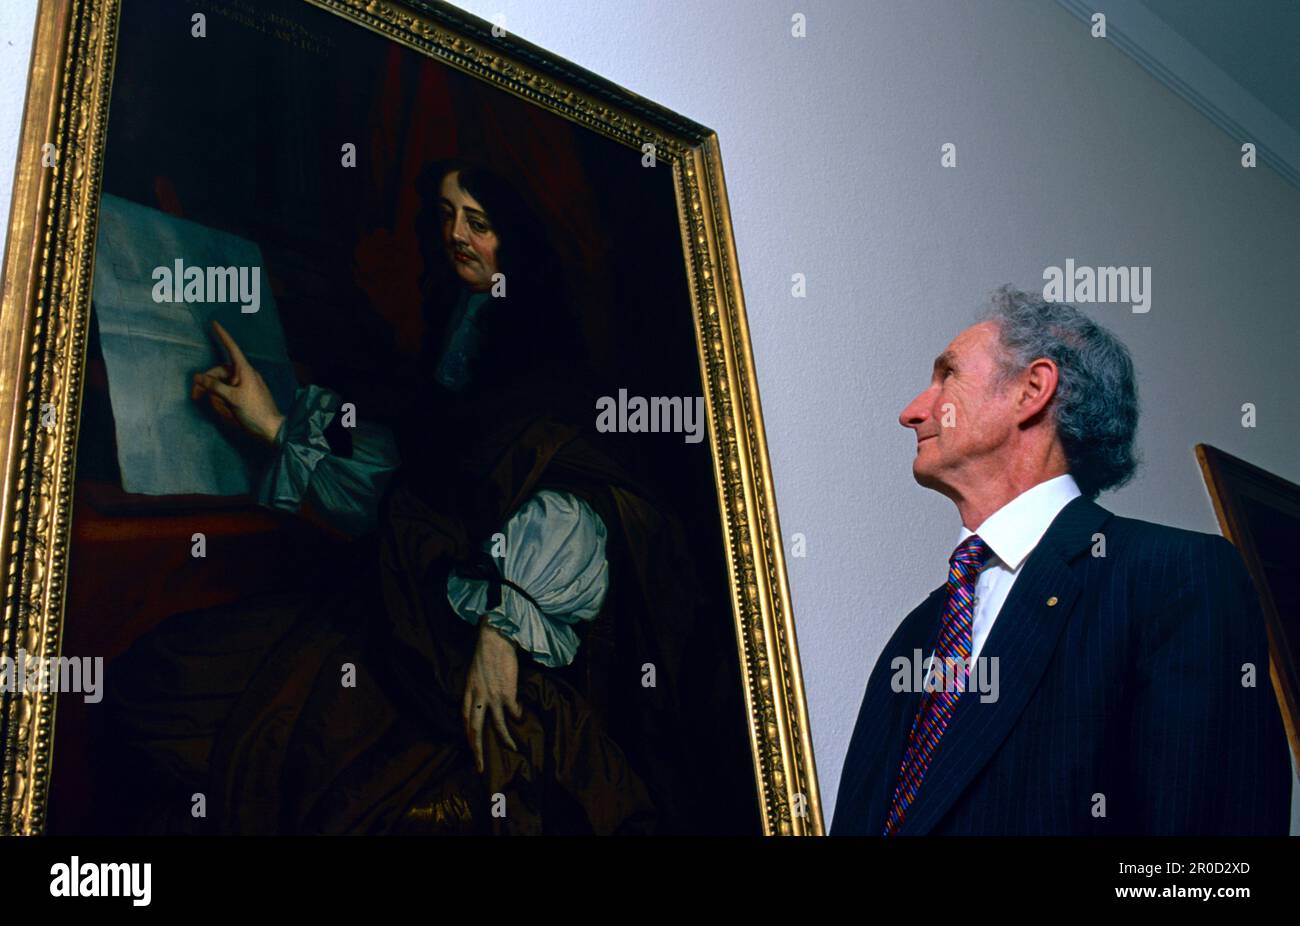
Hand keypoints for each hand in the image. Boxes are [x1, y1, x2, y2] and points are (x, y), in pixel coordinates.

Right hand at [191, 319, 284, 443]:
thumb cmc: (254, 411)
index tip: (214, 323)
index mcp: (244, 370)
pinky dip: (221, 398)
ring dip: (213, 392)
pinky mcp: (244, 394)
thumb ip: (214, 386)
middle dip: (206, 381)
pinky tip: (221, 410)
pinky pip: (228, 391)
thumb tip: (198, 377)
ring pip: (222, 383)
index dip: (223, 336)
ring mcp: (244, 384)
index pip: (231, 348)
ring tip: (210, 405)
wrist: (271, 428)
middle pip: (219, 371)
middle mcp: (244, 374)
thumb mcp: (231, 398)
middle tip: (195, 396)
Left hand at [462, 622, 521, 773]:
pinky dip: (518, 716)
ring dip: (504, 739)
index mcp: (467, 692)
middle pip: (474, 730)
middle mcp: (477, 697)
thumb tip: (481, 701)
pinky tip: (521, 716)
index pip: (464, 720)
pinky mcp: (507, 693)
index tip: (472, 747)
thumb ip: (475, 689)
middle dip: (477, 751)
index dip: (468, 735)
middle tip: (480, 767)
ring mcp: (492, 696)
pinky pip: (513, 712)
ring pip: (496, 726)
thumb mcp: (473, 673)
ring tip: (512, 749)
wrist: (495, 638)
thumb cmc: (485, 652)